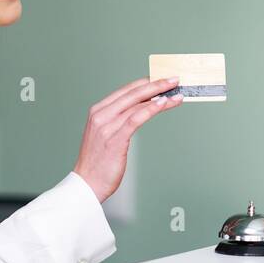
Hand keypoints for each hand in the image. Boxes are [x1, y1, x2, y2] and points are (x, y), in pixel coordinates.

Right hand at [73, 77, 182, 201]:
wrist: (87, 184)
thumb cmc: (99, 162)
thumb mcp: (107, 135)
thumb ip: (120, 121)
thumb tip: (143, 109)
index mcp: (98, 111)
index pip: (125, 90)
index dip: (145, 82)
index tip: (162, 78)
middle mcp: (100, 115)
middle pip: (133, 93)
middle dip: (156, 84)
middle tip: (174, 79)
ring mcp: (106, 126)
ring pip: (136, 104)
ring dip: (159, 96)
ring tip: (176, 93)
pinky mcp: (114, 139)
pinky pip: (136, 119)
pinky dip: (151, 109)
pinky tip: (163, 104)